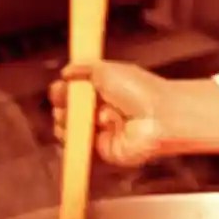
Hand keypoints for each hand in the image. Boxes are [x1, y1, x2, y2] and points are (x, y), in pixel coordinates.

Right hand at [49, 61, 173, 166]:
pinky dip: (82, 136)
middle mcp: (102, 110)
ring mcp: (102, 131)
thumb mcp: (107, 69)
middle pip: (68, 110)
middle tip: (66, 103)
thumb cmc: (139, 90)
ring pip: (70, 129)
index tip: (59, 88)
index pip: (74, 91)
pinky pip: (81, 145)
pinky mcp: (103, 149)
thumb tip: (66, 72)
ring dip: (70, 121)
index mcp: (104, 89)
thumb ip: (84, 68)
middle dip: (63, 106)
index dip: (63, 91)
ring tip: (82, 115)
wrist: (158, 116)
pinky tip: (96, 126)